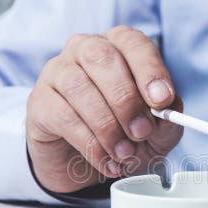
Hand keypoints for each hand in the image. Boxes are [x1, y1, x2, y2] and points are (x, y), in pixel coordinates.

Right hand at [26, 26, 183, 192]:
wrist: (88, 164)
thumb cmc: (125, 135)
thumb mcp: (157, 131)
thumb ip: (167, 119)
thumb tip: (168, 110)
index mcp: (118, 47)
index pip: (133, 43)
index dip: (149, 70)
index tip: (162, 100)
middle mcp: (84, 50)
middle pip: (102, 58)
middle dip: (126, 99)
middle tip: (141, 132)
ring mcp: (57, 73)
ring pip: (78, 87)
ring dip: (107, 125)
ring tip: (124, 153)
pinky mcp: (39, 102)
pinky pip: (62, 116)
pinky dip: (89, 143)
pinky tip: (105, 160)